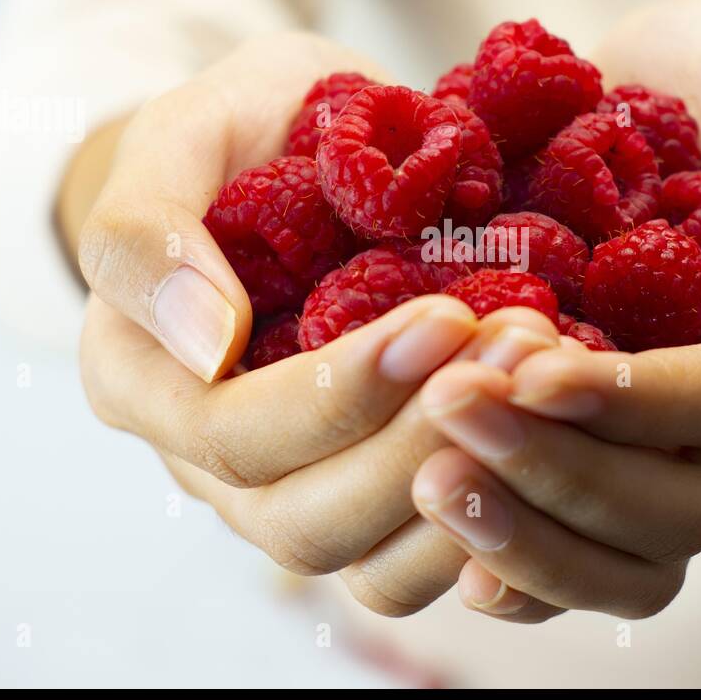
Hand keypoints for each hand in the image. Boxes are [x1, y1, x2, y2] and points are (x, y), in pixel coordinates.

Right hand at [75, 33, 562, 613]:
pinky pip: (423, 556)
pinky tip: (557, 437)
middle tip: (520, 350)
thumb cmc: (237, 135)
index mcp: (143, 381)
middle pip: (305, 521)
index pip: (230, 434)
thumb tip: (207, 341)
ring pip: (371, 564)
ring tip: (547, 381)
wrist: (297, 147)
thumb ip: (146, 230)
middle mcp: (212, 463)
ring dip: (470, 486)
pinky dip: (496, 516)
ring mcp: (296, 489)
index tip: (446, 317)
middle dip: (421, 445)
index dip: (339, 393)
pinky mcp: (369, 496)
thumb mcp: (182, 137)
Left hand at [408, 0, 700, 620]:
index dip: (627, 401)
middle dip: (561, 470)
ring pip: (629, 555)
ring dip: (529, 533)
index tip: (525, 370)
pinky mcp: (609, 458)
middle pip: (673, 507)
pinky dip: (524, 571)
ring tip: (429, 481)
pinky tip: (455, 556)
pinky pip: (585, 557)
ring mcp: (674, 454)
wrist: (670, 93)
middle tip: (449, 407)